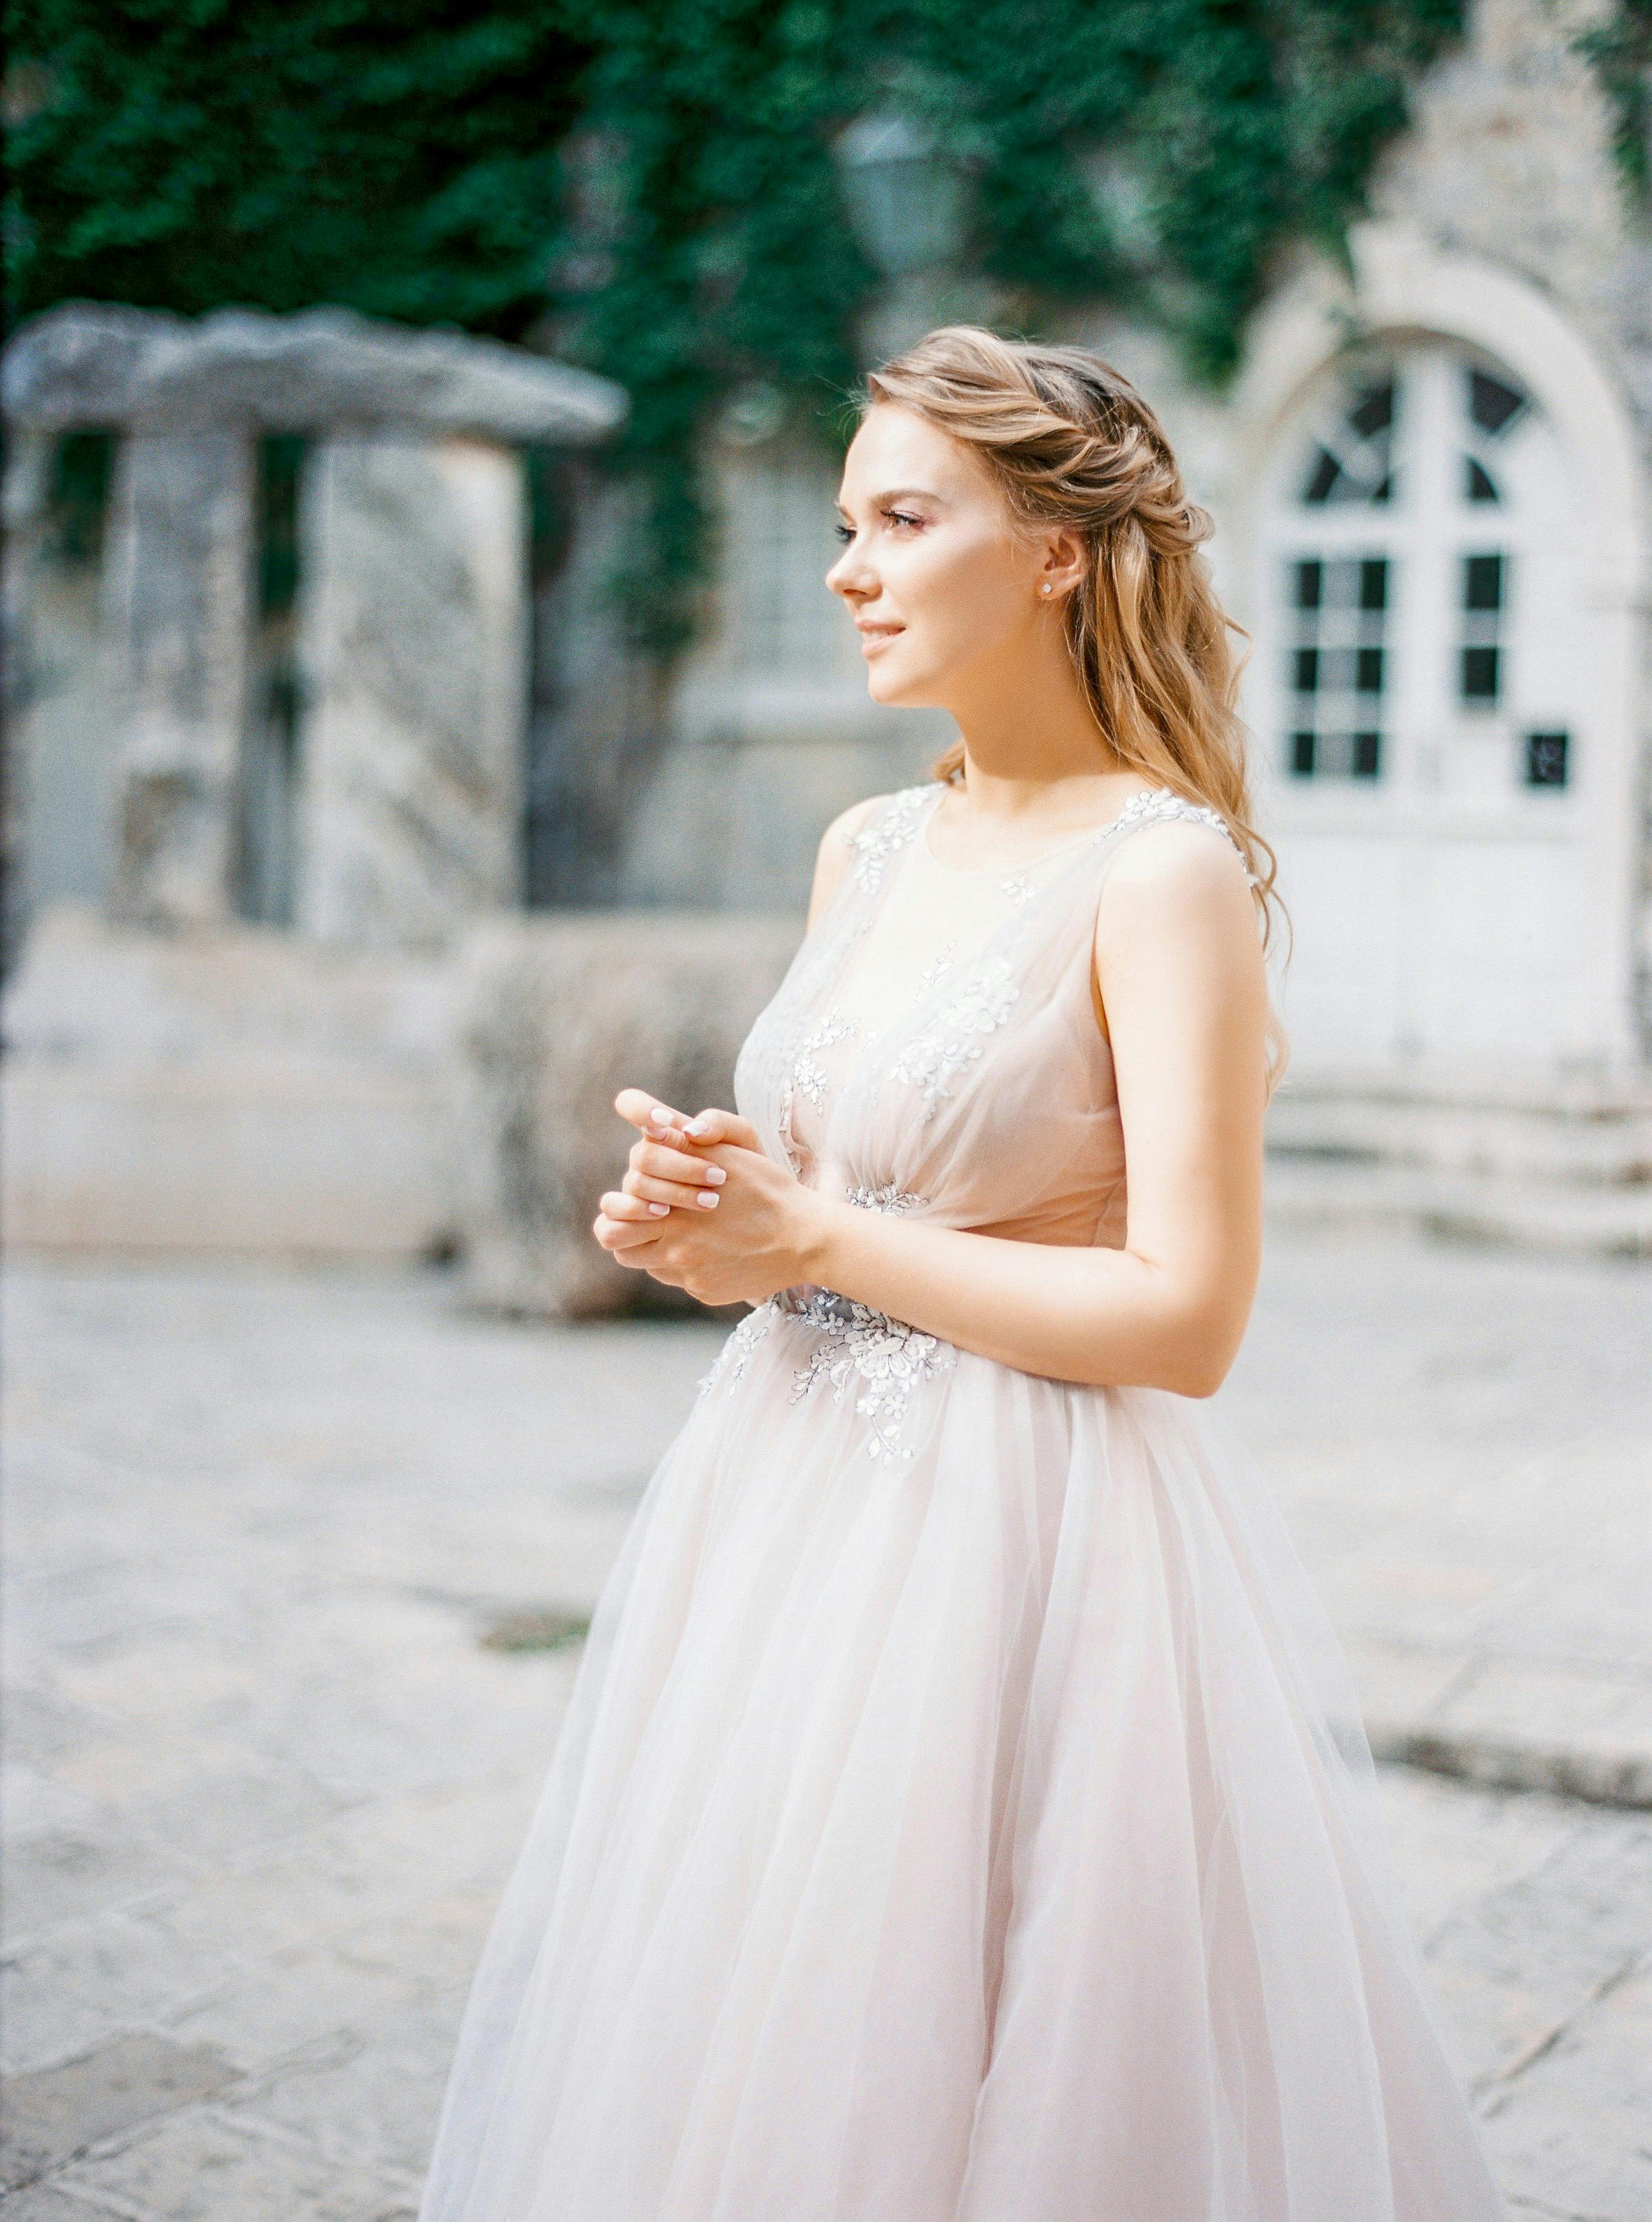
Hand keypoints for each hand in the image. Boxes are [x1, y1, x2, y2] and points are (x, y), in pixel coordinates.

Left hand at [592, 1090, 823, 1306]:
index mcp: (671, 1214)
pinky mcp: (706, 1292)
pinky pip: (680, 1280)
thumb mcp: (729, 1153)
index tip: (646, 1196)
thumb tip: (649, 1127)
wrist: (805, 1238)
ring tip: (679, 1230)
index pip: (612, 1220)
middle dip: (626, 1228)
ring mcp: (689, 1276)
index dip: (622, 1205)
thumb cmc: (769, 1188)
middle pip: (620, 1247)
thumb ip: (682, 1138)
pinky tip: (713, 1247)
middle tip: (649, 1216)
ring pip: (649, 1264)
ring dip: (655, 1246)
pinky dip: (688, 1264)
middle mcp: (674, 1250)